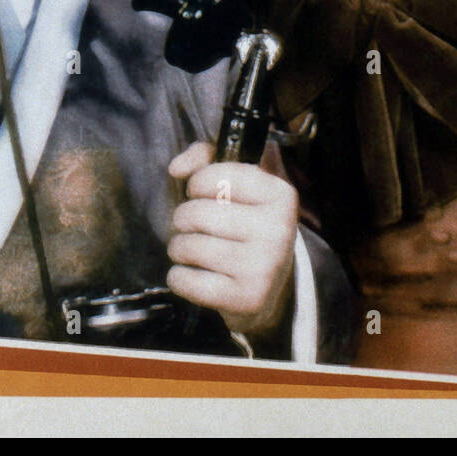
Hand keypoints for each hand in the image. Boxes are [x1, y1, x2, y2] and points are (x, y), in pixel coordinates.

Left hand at [166, 141, 297, 338]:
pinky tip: (192, 275)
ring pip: (189, 246)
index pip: (216, 175)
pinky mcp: (248, 298)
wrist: (268, 289)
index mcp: (279, 194)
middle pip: (197, 213)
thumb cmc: (243, 227)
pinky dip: (178, 278)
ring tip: (191, 251)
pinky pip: (187, 280)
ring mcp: (264, 266)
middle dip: (183, 219)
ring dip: (178, 248)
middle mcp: (278, 229)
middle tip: (193, 228)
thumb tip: (176, 167)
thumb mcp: (235, 184)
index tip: (202, 194)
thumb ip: (205, 158)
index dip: (198, 184)